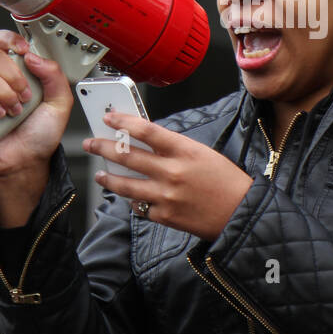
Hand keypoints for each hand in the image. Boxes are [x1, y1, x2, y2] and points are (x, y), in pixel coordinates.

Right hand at [0, 29, 74, 178]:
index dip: (11, 40)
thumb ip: (54, 75)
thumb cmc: (41, 134)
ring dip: (5, 95)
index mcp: (20, 72)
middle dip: (14, 77)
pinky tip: (0, 116)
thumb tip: (34, 56)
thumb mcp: (60, 103)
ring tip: (15, 111)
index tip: (23, 51)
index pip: (6, 42)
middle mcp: (0, 78)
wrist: (27, 160)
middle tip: (25, 96)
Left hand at [83, 112, 254, 240]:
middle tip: (91, 143)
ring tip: (100, 174)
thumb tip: (145, 140)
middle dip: (103, 147)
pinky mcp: (165, 216)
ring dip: (108, 177)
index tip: (109, 117)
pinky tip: (129, 197)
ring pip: (125, 185)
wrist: (241, 213)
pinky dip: (133, 201)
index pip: (145, 130)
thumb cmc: (226, 181)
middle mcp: (172, 172)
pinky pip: (139, 207)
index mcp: (184, 150)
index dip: (122, 121)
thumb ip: (173, 147)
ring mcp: (166, 196)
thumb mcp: (202, 153)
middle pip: (127, 155)